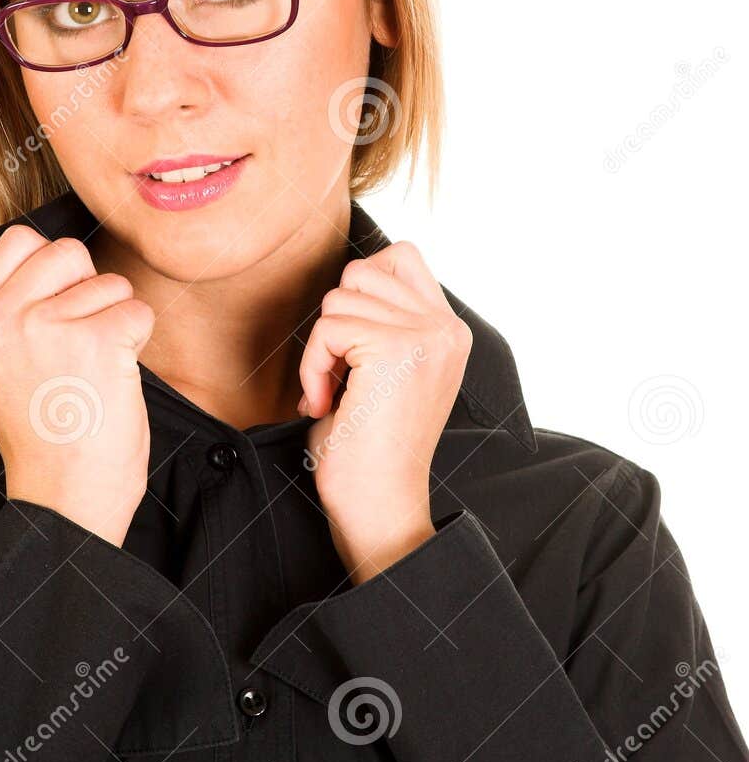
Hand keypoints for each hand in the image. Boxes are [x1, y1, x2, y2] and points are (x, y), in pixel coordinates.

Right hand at [0, 228, 154, 548]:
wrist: (63, 495)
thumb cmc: (42, 433)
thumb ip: (12, 310)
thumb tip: (52, 260)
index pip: (18, 241)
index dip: (52, 266)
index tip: (59, 305)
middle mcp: (2, 316)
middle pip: (67, 252)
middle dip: (88, 288)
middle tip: (82, 340)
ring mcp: (47, 325)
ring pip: (109, 283)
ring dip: (115, 321)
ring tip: (93, 371)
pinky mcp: (96, 339)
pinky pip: (138, 310)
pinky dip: (138, 341)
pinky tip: (114, 378)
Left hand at [298, 240, 471, 583]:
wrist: (379, 505)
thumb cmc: (368, 448)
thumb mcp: (384, 371)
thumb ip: (381, 322)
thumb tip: (348, 282)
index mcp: (448, 331)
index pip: (400, 256)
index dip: (360, 290)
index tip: (352, 349)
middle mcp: (447, 328)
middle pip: (362, 271)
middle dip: (335, 321)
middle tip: (340, 375)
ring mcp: (428, 336)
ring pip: (341, 297)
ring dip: (321, 349)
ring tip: (334, 394)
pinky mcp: (399, 349)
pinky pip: (329, 329)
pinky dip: (313, 368)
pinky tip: (325, 404)